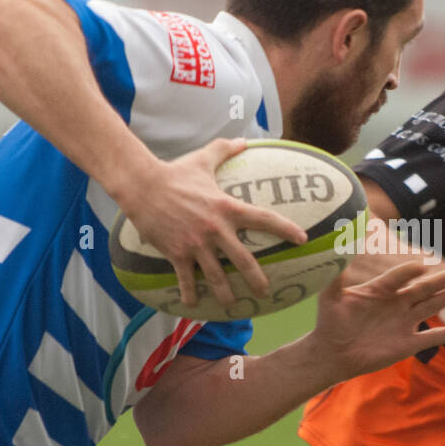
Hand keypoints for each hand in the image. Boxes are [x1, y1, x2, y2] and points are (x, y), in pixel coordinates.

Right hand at [118, 138, 307, 308]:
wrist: (142, 186)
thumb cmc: (175, 172)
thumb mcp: (203, 159)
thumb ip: (225, 149)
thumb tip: (244, 139)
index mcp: (227, 208)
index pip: (264, 219)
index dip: (286, 229)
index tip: (302, 238)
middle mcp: (216, 229)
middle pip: (243, 260)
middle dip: (256, 279)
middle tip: (265, 291)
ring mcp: (196, 244)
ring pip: (216, 276)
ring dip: (225, 294)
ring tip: (232, 305)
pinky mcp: (176, 253)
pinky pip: (185, 279)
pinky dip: (189, 294)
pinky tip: (193, 305)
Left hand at [313, 261, 444, 377]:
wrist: (334, 352)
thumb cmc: (331, 323)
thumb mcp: (331, 298)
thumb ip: (335, 278)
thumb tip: (335, 252)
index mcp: (381, 290)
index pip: (398, 278)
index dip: (408, 272)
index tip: (420, 265)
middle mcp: (397, 303)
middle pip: (422, 289)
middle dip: (439, 282)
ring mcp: (405, 322)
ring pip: (430, 308)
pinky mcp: (409, 343)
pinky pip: (432, 337)